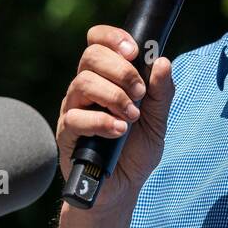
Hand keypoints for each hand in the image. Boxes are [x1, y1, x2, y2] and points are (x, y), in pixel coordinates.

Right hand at [56, 25, 175, 214]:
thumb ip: (160, 92)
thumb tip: (162, 61)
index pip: (97, 42)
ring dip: (113, 96)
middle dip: (120, 70)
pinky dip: (102, 122)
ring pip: (82, 83)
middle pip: (90, 57)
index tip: (134, 50)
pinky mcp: (66, 134)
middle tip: (139, 93)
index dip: (112, 38)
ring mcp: (73, 109)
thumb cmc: (136, 151)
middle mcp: (85, 89)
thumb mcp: (157, 120)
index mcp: (106, 78)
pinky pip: (75, 118)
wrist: (122, 188)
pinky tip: (119, 132)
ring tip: (131, 117)